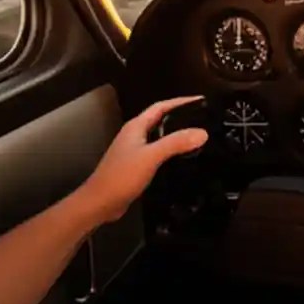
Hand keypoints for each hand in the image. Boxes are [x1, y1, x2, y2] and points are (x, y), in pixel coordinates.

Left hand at [77, 97, 208, 222]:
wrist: (100, 203)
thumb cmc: (122, 176)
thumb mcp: (150, 156)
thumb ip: (175, 143)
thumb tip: (203, 132)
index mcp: (136, 126)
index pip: (161, 107)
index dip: (181, 102)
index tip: (201, 101)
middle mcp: (135, 135)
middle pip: (161, 120)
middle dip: (181, 117)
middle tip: (204, 119)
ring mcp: (135, 151)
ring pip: (160, 137)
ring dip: (177, 135)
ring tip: (199, 137)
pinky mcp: (137, 166)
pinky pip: (159, 153)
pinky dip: (172, 152)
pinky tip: (184, 159)